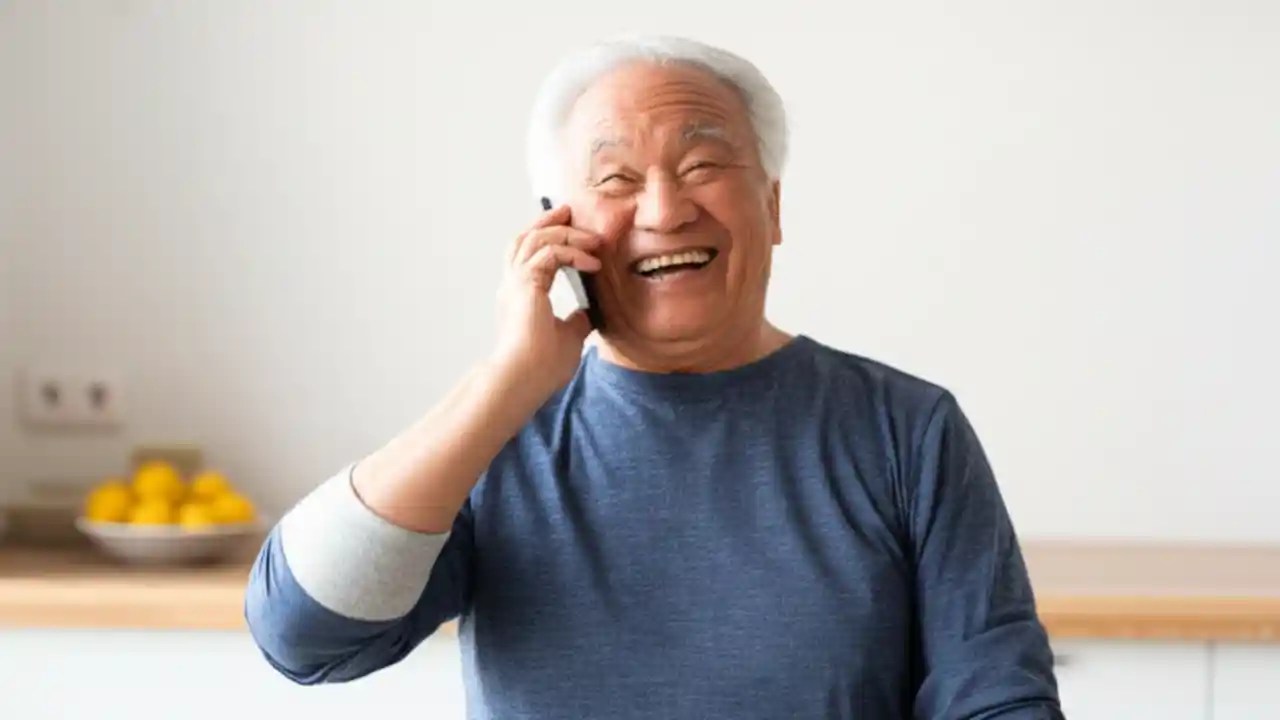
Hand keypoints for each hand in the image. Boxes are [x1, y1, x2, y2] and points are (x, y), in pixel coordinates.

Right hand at [490, 204, 603, 395]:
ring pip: (534, 240)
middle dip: (548, 221)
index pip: (528, 256)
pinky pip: (548, 254)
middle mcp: (512, 286)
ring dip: (563, 232)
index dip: (549, 240)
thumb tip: (589, 313)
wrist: (522, 381)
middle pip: (524, 239)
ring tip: (591, 236)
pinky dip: (571, 252)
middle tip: (570, 211)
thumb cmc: (540, 368)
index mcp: (519, 296)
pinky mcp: (525, 286)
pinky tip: (593, 262)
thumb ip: (575, 322)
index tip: (576, 234)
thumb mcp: (568, 338)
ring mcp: (515, 284)